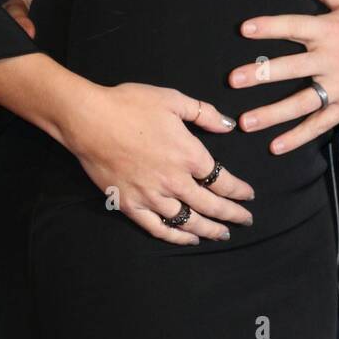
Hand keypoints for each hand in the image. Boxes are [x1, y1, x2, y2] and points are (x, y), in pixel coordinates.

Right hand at [62, 81, 255, 245]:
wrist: (89, 119)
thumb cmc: (131, 105)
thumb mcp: (174, 100)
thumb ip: (204, 113)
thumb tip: (228, 125)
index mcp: (190, 154)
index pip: (223, 180)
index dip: (239, 190)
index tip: (250, 195)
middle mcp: (175, 181)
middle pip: (211, 205)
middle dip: (232, 215)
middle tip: (246, 221)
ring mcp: (152, 196)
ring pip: (188, 221)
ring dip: (209, 230)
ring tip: (222, 234)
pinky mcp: (130, 205)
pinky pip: (158, 228)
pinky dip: (176, 237)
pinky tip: (188, 238)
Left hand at [228, 0, 338, 153]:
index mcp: (328, 32)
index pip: (293, 27)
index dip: (270, 27)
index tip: (245, 29)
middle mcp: (329, 60)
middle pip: (291, 68)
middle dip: (261, 74)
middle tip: (234, 80)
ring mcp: (337, 87)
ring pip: (300, 102)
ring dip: (272, 113)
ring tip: (246, 122)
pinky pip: (318, 124)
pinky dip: (297, 137)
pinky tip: (275, 146)